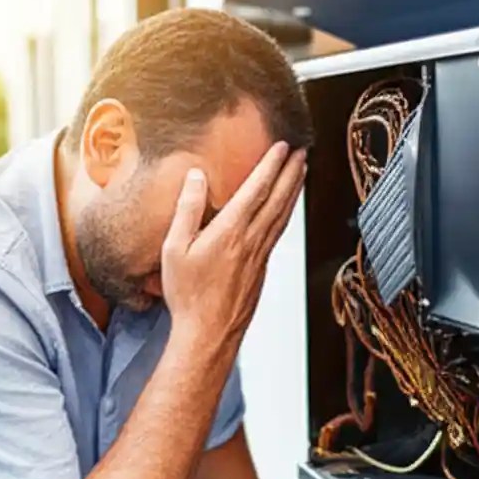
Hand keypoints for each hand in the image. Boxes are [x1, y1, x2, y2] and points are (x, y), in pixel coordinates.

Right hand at [163, 141, 305, 347]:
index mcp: (230, 232)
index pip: (256, 190)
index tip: (283, 146)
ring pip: (283, 216)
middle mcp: (251, 241)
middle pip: (278, 200)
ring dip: (294, 191)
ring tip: (302, 172)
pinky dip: (287, 213)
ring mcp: (261, 255)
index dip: (271, 165)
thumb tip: (196, 176)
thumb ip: (187, 209)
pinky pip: (279, 232)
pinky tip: (287, 208)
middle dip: (291, 173)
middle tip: (304, 151)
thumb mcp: (175, 248)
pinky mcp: (263, 268)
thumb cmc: (188, 294)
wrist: (209, 332)